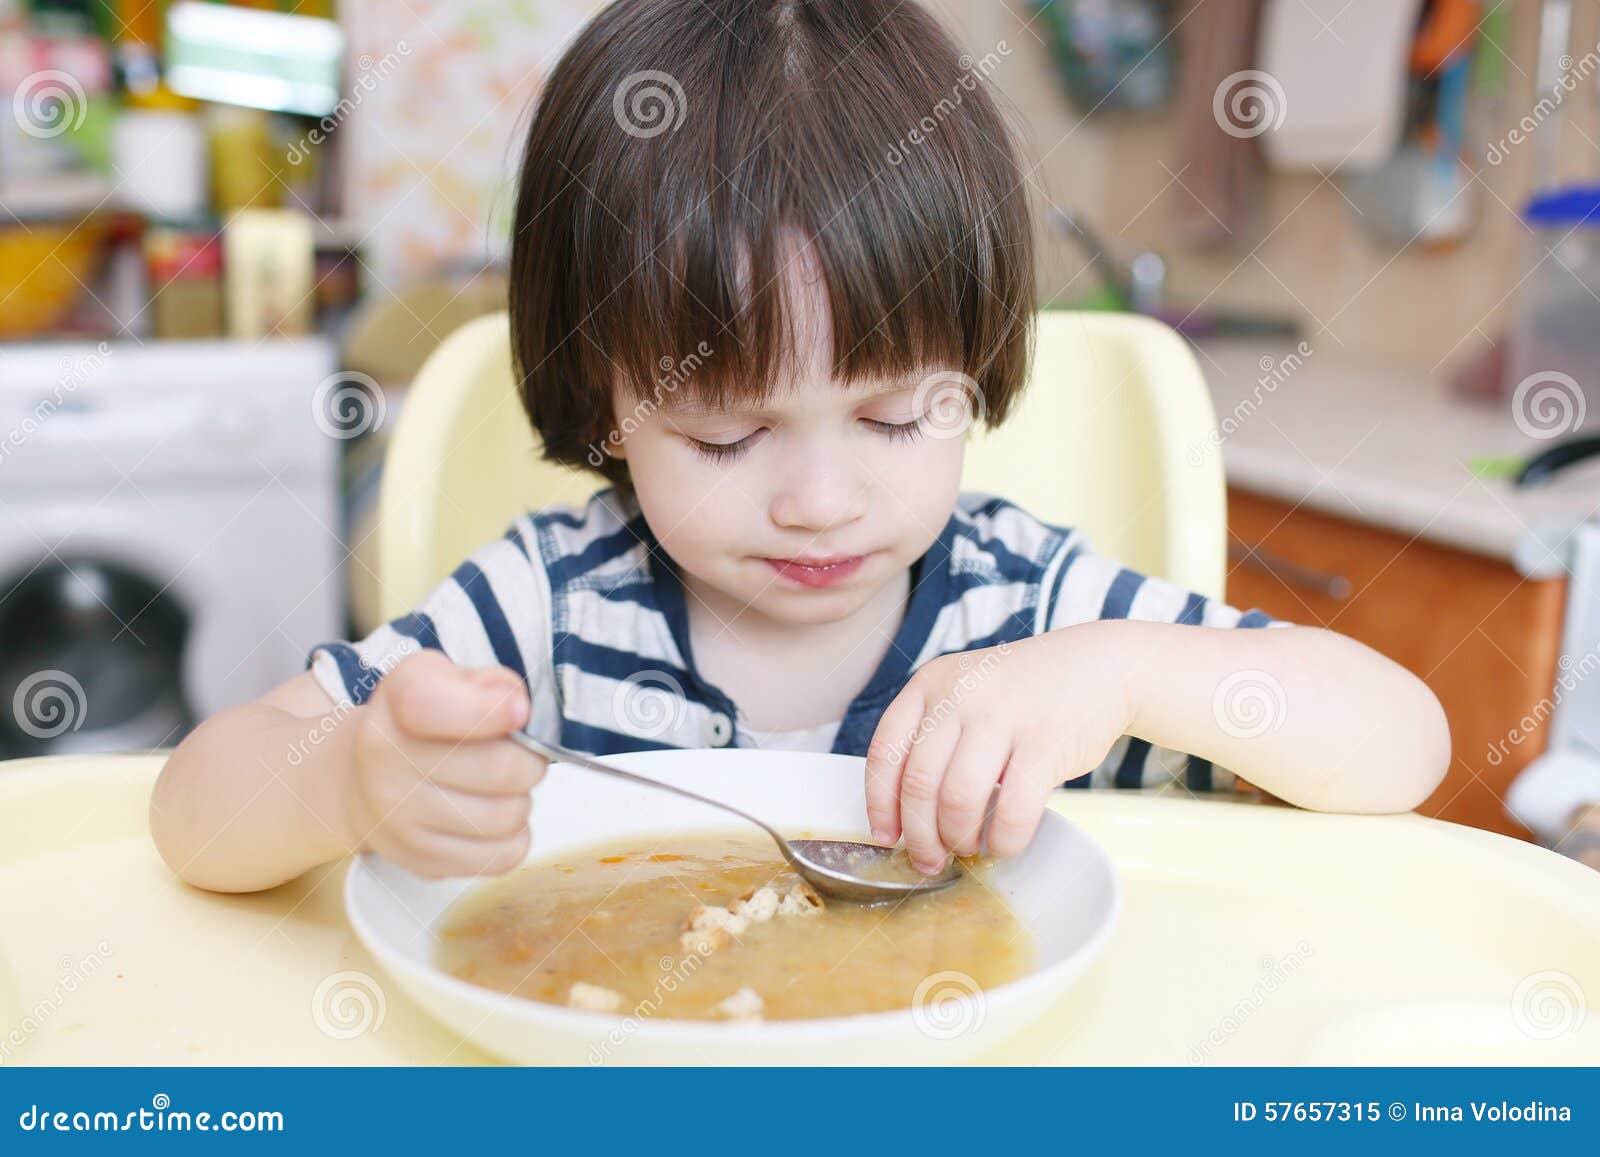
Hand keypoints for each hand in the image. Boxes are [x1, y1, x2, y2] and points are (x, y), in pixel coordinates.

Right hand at [344, 650, 546, 877]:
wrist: (362, 780)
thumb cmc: (423, 723)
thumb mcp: (445, 677)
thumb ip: (485, 682)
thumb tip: (519, 708)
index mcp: (398, 701)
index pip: (431, 705)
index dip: (490, 710)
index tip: (520, 712)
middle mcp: (386, 762)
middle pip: (500, 768)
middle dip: (530, 759)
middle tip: (522, 753)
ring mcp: (399, 819)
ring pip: (507, 816)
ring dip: (521, 799)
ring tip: (503, 786)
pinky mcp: (421, 861)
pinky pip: (502, 856)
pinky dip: (515, 837)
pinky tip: (493, 814)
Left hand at [864, 626, 1131, 873]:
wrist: (1097, 667)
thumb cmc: (1023, 695)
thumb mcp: (965, 693)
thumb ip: (933, 738)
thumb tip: (905, 817)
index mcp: (930, 683)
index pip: (885, 753)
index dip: (880, 805)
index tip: (886, 837)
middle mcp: (959, 695)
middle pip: (918, 784)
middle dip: (920, 837)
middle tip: (930, 860)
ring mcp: (1002, 716)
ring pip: (958, 801)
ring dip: (959, 838)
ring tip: (969, 846)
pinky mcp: (1045, 743)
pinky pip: (1012, 810)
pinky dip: (1003, 840)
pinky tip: (1004, 843)